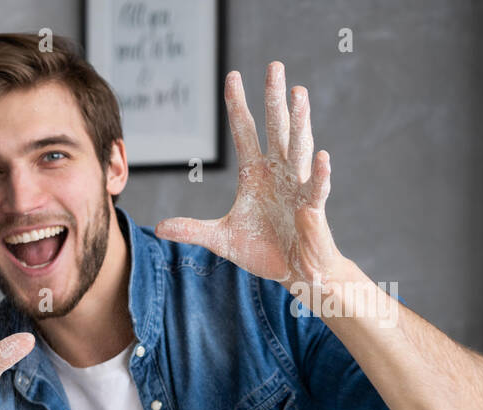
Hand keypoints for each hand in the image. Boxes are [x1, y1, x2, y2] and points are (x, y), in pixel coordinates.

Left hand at [155, 62, 343, 289]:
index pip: (244, 132)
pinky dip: (320, 175)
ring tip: (299, 93)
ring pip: (298, 148)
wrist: (294, 271)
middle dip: (273, 98)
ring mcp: (296, 187)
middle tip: (274, 65)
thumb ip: (192, 230)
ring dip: (299, 122)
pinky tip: (323, 157)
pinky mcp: (312, 209)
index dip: (238, 106)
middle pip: (275, 127)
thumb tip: (159, 228)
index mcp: (255, 173)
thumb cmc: (263, 248)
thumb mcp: (221, 239)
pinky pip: (316, 190)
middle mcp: (278, 172)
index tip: (233, 76)